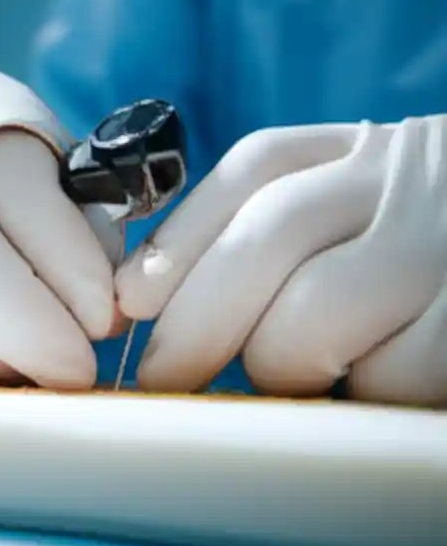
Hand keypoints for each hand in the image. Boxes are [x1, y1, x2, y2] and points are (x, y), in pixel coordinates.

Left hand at [117, 117, 446, 405]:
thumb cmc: (435, 258)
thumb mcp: (376, 211)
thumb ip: (287, 230)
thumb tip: (154, 295)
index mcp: (373, 150)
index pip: (257, 169)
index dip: (181, 235)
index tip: (129, 298)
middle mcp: (409, 180)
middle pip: (266, 235)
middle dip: (196, 317)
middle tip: (163, 373)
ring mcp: (443, 245)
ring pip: (310, 314)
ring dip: (278, 362)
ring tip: (294, 382)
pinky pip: (388, 374)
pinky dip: (361, 394)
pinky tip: (368, 391)